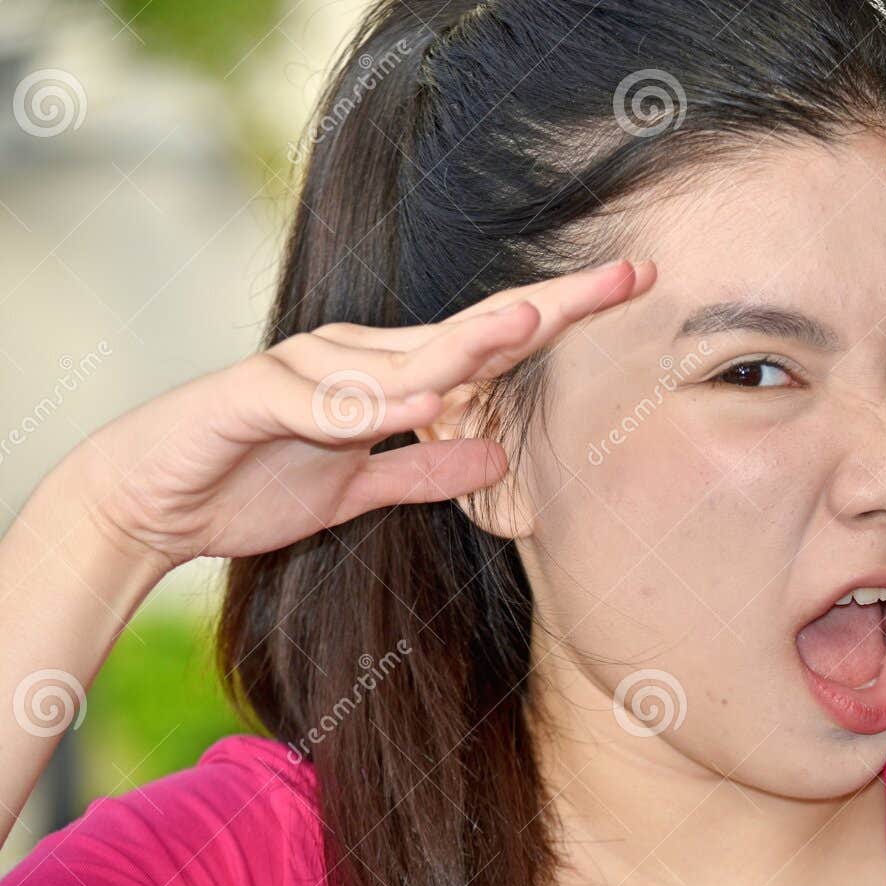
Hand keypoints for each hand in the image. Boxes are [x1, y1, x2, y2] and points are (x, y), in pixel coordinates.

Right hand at [63, 260, 654, 570]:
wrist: (150, 501)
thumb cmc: (252, 483)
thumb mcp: (357, 490)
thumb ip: (423, 470)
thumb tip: (495, 450)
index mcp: (389, 377)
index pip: (489, 346)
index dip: (558, 321)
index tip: (630, 292)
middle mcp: (358, 360)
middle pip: (467, 331)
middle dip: (547, 306)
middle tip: (624, 278)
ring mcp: (306, 370)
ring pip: (400, 360)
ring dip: (465, 344)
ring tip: (529, 323)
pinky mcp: (253, 395)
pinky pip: (318, 399)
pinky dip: (361, 402)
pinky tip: (408, 400)